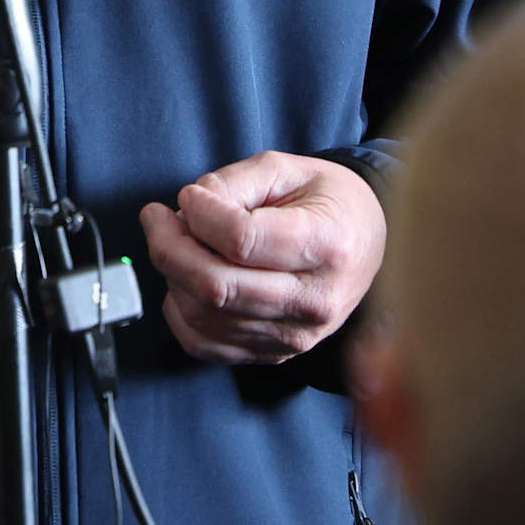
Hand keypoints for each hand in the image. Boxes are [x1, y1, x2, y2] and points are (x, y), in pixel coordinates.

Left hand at [141, 151, 384, 366]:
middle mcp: (314, 300)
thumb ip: (234, 182)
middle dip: (168, 247)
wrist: (367, 244)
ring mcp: (295, 336)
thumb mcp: (288, 169)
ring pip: (204, 317)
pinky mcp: (275, 354)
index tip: (190, 196)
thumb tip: (189, 207)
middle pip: (215, 286)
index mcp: (327, 245)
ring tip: (178, 244)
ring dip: (173, 276)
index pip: (241, 240)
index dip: (201, 214)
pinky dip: (180, 312)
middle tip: (158, 219)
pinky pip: (205, 345)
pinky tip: (184, 281)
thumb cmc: (329, 203)